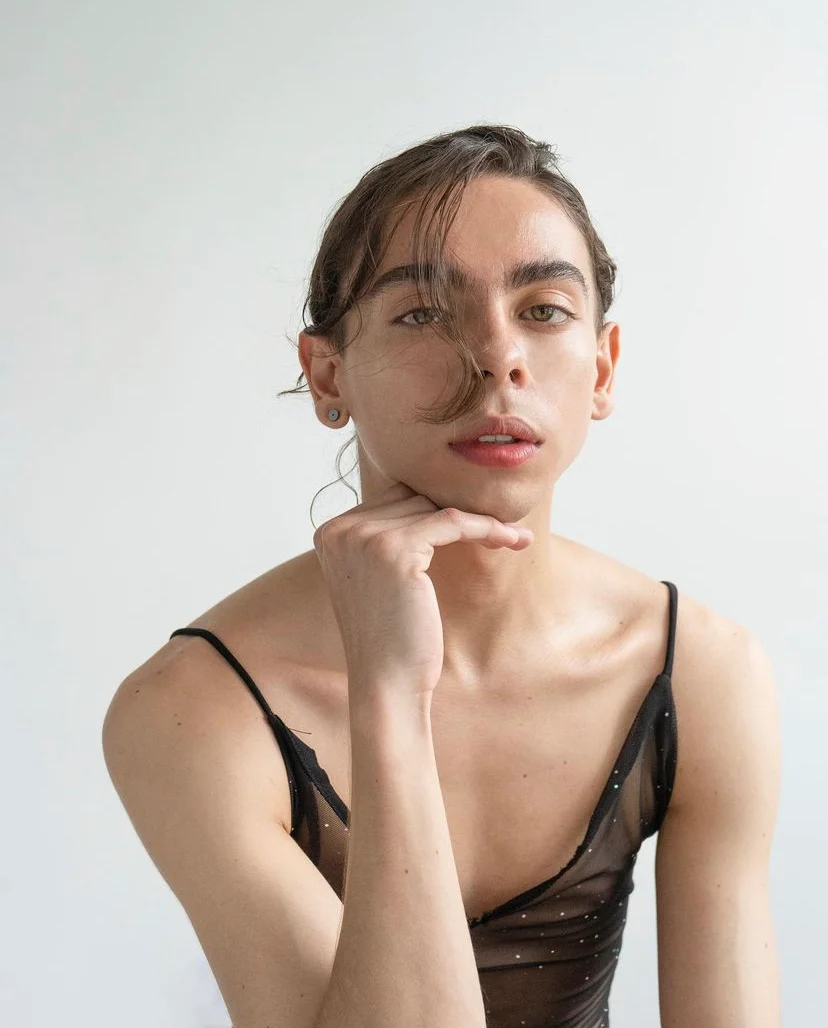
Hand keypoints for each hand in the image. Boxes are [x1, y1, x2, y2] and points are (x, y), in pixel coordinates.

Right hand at [312, 481, 532, 705]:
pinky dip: (486, 527)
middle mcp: (340, 530)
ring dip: (479, 520)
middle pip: (413, 498)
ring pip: (435, 508)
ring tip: (513, 537)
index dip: (435, 510)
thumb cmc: (391, 638)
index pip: (392, 499)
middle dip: (458, 514)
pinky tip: (512, 540)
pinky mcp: (394, 550)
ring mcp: (364, 538)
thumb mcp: (380, 580)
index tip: (475, 523)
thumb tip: (433, 503)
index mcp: (330, 533)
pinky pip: (452, 522)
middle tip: (501, 531)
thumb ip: (389, 540)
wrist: (387, 685)